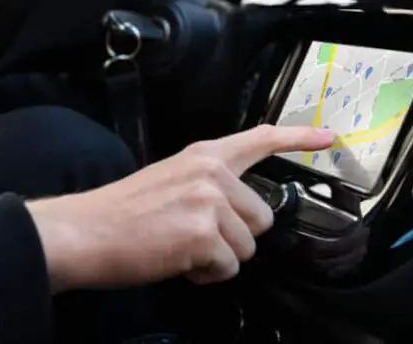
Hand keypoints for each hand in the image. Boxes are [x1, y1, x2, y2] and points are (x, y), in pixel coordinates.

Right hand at [28, 125, 333, 292]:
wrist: (85, 231)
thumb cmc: (120, 213)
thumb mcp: (169, 180)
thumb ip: (208, 186)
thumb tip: (237, 212)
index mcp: (202, 156)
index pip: (259, 140)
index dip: (298, 139)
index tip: (327, 138)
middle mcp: (211, 174)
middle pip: (262, 217)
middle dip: (235, 236)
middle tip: (195, 237)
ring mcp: (209, 202)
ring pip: (247, 247)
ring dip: (218, 257)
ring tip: (180, 248)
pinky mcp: (204, 234)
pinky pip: (228, 268)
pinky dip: (205, 275)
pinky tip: (178, 262)